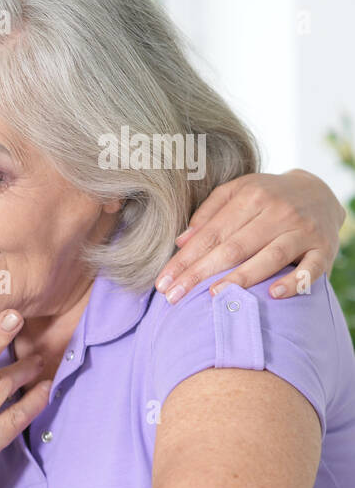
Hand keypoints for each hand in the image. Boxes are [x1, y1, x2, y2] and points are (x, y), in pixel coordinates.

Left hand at [154, 168, 344, 302]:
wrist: (321, 191)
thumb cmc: (267, 196)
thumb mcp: (238, 192)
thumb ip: (209, 213)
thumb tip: (181, 241)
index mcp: (252, 197)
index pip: (211, 234)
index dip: (185, 259)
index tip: (163, 281)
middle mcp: (278, 212)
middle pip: (234, 247)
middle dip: (200, 273)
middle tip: (174, 296)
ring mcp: (303, 231)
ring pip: (269, 257)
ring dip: (241, 278)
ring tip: (214, 295)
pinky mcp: (324, 248)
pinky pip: (311, 268)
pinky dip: (294, 282)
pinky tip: (274, 295)